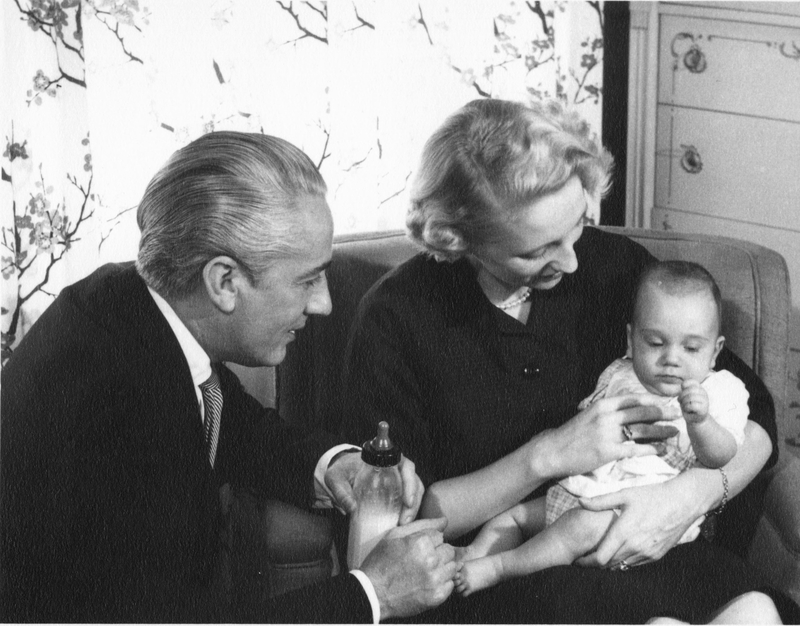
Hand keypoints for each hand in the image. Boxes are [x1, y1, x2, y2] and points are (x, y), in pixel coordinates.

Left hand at [325, 452, 423, 524]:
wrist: (342, 474)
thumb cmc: (342, 471)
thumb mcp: (336, 478)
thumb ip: (341, 491)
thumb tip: (352, 508)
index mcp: (385, 459)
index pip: (406, 465)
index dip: (410, 481)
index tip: (407, 500)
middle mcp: (396, 469)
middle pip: (414, 482)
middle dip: (413, 502)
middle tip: (404, 520)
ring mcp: (399, 481)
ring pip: (415, 492)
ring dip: (413, 509)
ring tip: (403, 524)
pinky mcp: (397, 493)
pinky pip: (408, 501)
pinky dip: (407, 512)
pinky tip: (400, 523)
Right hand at [360, 517, 458, 619]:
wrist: (373, 593)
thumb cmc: (381, 562)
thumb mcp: (395, 536)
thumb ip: (422, 525)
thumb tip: (444, 520)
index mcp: (420, 543)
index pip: (439, 535)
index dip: (428, 542)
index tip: (418, 550)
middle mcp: (431, 560)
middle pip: (449, 550)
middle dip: (438, 553)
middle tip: (423, 561)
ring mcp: (435, 580)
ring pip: (452, 566)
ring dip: (442, 568)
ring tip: (426, 572)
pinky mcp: (437, 596)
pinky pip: (450, 584)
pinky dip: (441, 583)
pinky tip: (427, 583)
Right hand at [537, 394, 679, 478]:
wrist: (553, 451)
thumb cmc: (571, 435)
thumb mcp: (588, 416)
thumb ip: (607, 413)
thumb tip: (626, 412)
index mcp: (602, 406)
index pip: (632, 399)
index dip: (651, 399)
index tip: (665, 401)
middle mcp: (607, 416)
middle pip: (641, 412)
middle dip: (662, 412)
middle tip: (678, 414)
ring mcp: (608, 434)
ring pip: (642, 430)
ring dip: (661, 431)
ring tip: (674, 432)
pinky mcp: (608, 451)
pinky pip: (636, 449)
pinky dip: (652, 449)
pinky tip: (662, 450)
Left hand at [574, 474, 703, 568]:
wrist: (683, 502)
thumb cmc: (652, 496)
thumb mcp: (624, 494)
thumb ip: (600, 501)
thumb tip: (579, 501)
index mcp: (624, 532)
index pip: (600, 558)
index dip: (586, 561)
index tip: (577, 559)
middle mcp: (635, 546)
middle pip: (609, 565)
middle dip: (594, 564)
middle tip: (583, 559)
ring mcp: (647, 553)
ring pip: (622, 566)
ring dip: (609, 564)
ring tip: (597, 557)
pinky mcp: (656, 555)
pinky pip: (634, 564)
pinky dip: (623, 562)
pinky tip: (617, 554)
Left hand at [679, 380, 708, 423]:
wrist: (696, 420)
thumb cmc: (689, 407)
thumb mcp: (685, 397)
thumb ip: (684, 390)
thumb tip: (682, 386)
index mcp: (699, 388)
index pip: (692, 381)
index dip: (684, 385)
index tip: (682, 391)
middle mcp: (704, 393)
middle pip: (690, 389)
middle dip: (682, 395)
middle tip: (680, 401)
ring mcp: (705, 401)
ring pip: (690, 397)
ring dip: (683, 402)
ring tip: (684, 406)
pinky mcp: (704, 409)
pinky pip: (692, 405)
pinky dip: (686, 408)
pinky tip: (687, 410)